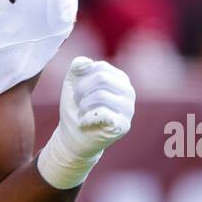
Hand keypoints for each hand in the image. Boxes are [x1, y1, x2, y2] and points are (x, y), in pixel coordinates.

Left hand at [37, 56, 135, 188]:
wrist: (73, 138)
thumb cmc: (75, 109)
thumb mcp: (72, 84)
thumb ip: (77, 67)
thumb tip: (86, 63)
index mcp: (119, 79)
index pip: (100, 67)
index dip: (82, 80)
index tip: (78, 94)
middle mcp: (128, 91)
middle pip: (101, 78)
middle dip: (81, 92)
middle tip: (78, 105)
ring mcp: (129, 109)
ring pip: (101, 95)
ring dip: (83, 107)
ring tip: (82, 115)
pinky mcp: (123, 125)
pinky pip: (103, 113)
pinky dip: (86, 118)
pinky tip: (84, 124)